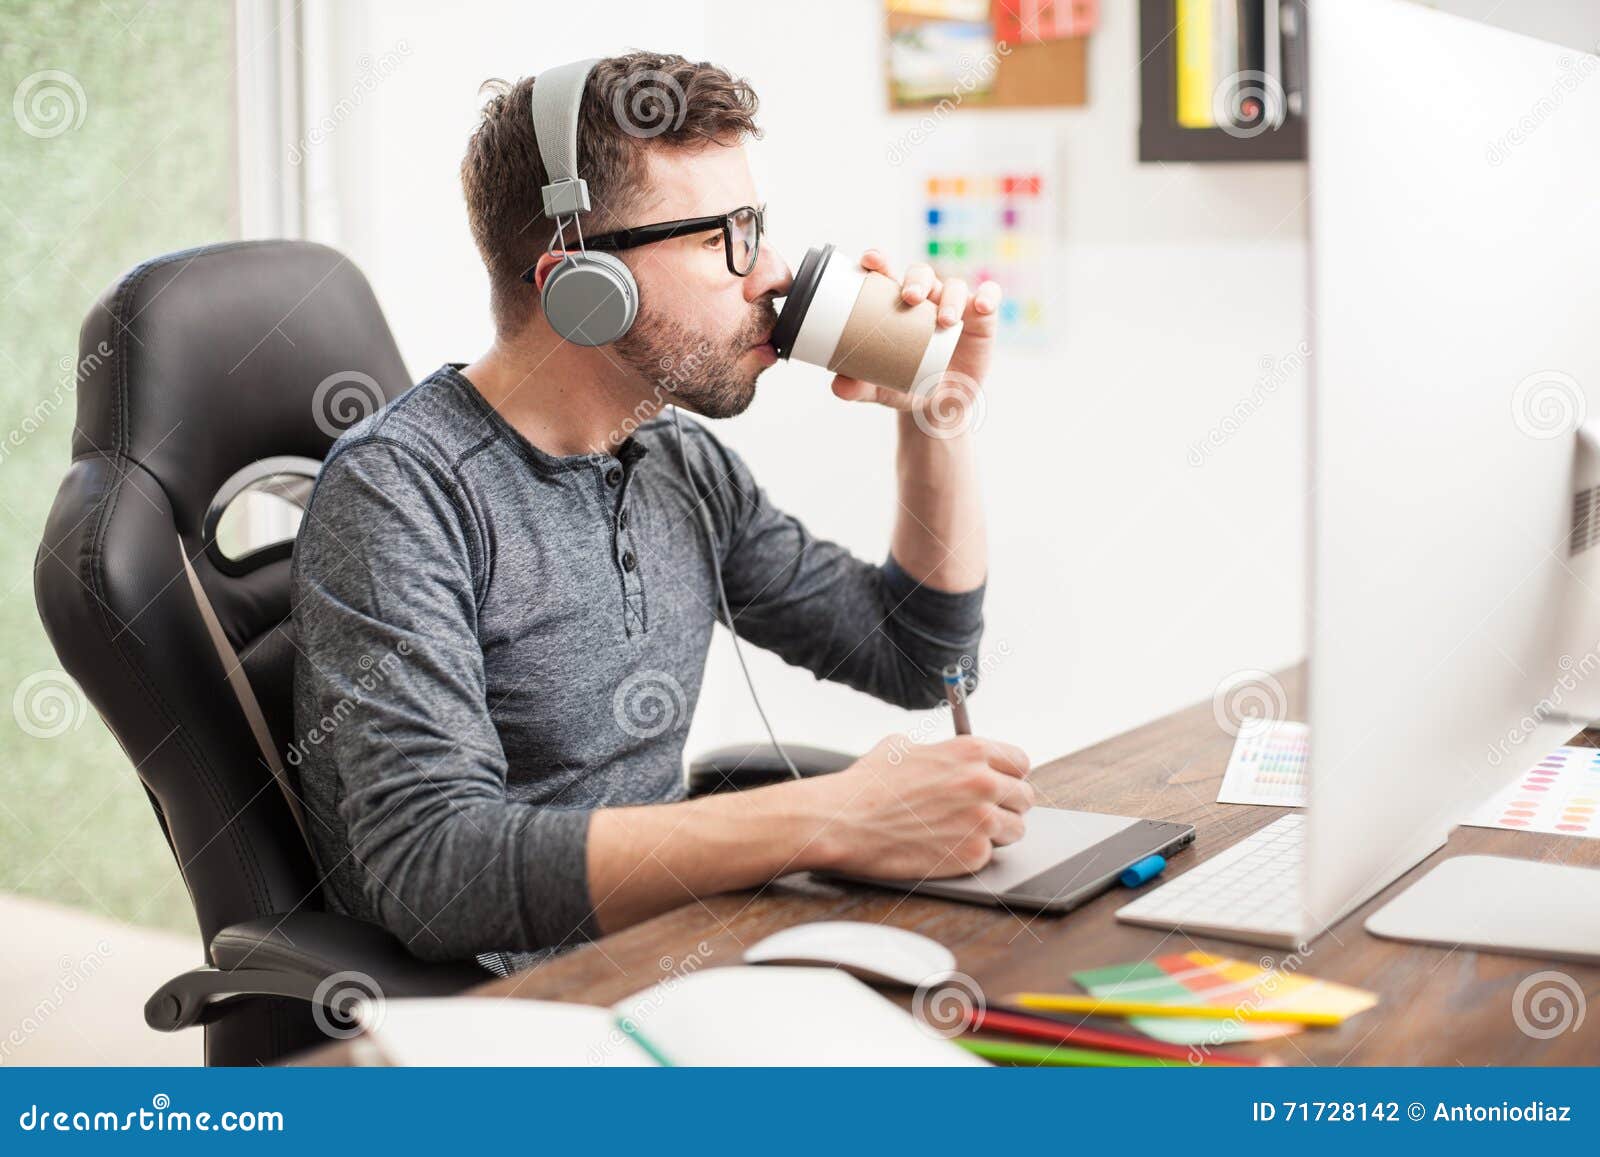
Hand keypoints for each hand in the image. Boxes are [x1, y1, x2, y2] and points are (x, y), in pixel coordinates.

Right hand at [805, 733, 1033, 878]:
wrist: (845, 821)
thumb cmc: (868, 784)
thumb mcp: (905, 746)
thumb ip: (941, 751)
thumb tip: (953, 756)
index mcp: (972, 751)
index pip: (1020, 762)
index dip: (1009, 775)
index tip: (1000, 784)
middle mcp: (984, 783)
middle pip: (1024, 798)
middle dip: (1006, 805)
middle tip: (982, 812)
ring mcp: (981, 821)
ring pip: (1015, 829)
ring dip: (996, 832)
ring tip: (964, 831)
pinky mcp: (972, 855)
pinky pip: (990, 855)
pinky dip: (971, 854)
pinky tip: (946, 847)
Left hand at [830, 250, 1002, 424]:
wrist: (938, 406)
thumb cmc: (904, 385)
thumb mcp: (879, 388)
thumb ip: (858, 386)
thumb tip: (839, 387)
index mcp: (895, 303)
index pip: (886, 273)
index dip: (878, 261)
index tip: (871, 261)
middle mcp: (925, 298)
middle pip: (921, 273)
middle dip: (915, 280)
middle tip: (909, 297)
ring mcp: (954, 305)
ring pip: (953, 286)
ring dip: (949, 297)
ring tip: (945, 321)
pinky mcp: (980, 318)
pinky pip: (988, 298)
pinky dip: (988, 296)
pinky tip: (981, 305)